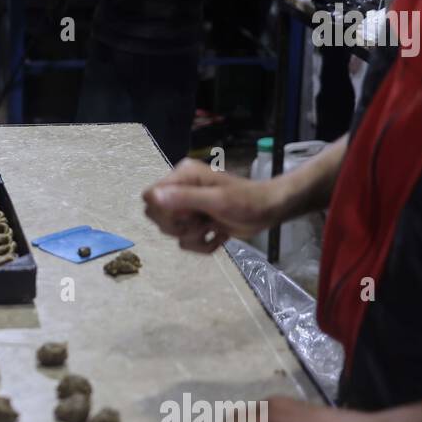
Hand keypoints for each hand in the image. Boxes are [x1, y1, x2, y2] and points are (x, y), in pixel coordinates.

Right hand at [142, 158, 280, 253]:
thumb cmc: (247, 201)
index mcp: (182, 176)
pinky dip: (202, 244)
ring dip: (194, 237)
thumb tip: (152, 198)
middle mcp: (181, 190)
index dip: (163, 212)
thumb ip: (184, 198)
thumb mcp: (217, 200)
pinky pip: (185, 242)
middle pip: (157, 216)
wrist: (270, 211)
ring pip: (171, 232)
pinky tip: (218, 235)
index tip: (186, 215)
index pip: (150, 196)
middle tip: (202, 222)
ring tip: (213, 226)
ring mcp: (188, 207)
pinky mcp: (196, 222)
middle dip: (179, 227)